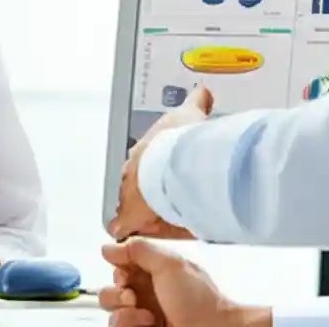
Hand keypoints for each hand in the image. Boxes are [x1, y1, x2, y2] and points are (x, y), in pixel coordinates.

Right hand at [98, 238, 269, 326]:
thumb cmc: (200, 300)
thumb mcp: (169, 264)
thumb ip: (139, 249)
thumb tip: (109, 247)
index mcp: (154, 271)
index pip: (121, 265)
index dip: (118, 268)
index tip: (125, 271)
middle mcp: (147, 293)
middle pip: (111, 290)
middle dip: (116, 293)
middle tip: (132, 295)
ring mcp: (144, 316)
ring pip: (112, 312)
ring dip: (123, 313)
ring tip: (145, 315)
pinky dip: (128, 325)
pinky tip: (148, 323)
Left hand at [110, 86, 212, 240]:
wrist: (175, 160)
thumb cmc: (180, 139)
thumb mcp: (190, 114)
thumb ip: (196, 102)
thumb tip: (203, 92)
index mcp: (143, 150)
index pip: (142, 161)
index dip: (152, 169)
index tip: (161, 173)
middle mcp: (131, 171)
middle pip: (133, 185)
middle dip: (145, 193)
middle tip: (162, 200)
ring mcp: (129, 194)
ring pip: (128, 206)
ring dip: (141, 212)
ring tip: (157, 219)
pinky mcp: (131, 217)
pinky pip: (124, 226)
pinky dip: (130, 230)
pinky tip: (138, 235)